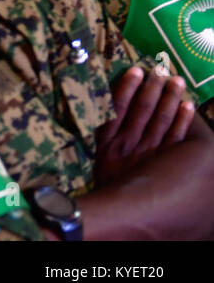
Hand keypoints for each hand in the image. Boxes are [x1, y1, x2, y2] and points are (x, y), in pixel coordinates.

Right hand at [94, 66, 194, 184]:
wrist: (115, 213)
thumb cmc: (103, 181)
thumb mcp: (94, 155)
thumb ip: (99, 131)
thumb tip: (99, 104)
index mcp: (109, 142)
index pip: (119, 107)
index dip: (128, 87)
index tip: (136, 70)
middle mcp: (130, 145)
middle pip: (143, 110)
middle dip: (153, 88)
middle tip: (160, 69)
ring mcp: (149, 154)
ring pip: (162, 121)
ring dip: (170, 99)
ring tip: (176, 81)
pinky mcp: (165, 164)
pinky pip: (176, 140)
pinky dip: (182, 122)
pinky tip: (186, 107)